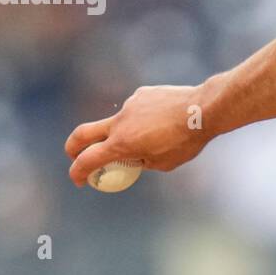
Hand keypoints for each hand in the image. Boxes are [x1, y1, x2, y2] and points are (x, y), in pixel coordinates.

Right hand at [65, 84, 211, 187]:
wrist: (203, 110)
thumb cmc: (186, 141)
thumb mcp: (163, 163)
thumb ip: (142, 162)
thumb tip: (133, 158)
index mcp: (122, 144)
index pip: (88, 160)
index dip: (77, 172)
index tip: (79, 180)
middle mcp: (120, 123)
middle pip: (82, 134)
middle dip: (73, 147)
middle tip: (75, 156)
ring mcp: (129, 105)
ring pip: (119, 123)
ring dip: (129, 133)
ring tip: (161, 136)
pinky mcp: (140, 94)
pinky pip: (136, 110)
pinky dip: (144, 119)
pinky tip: (165, 121)